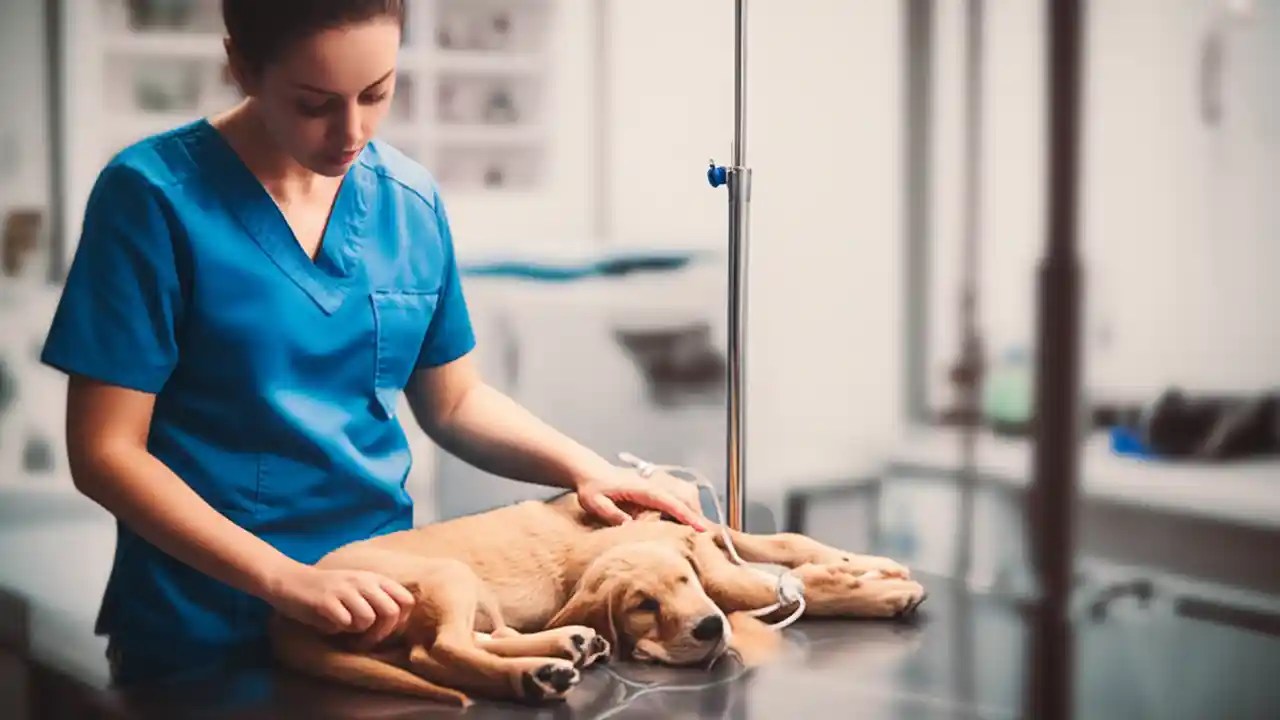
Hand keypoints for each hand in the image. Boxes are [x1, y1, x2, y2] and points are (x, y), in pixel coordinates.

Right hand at [265, 563, 415, 648]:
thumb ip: (378, 600)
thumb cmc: (328, 591)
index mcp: (374, 579)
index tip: (384, 629)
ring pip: (368, 619)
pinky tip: (329, 624)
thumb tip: (397, 627)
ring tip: (346, 631)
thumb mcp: (358, 589)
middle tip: (366, 639)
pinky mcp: (325, 601)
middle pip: (391, 612)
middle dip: (381, 633)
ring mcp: (344, 590)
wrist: (290, 581)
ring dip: (358, 632)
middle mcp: (362, 581)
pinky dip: (339, 630)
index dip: (400, 621)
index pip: (407, 600)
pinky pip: (344, 623)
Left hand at [576, 466, 708, 530]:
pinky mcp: (657, 487)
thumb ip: (611, 514)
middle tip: (703, 538)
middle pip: (685, 497)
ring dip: (694, 510)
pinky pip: (680, 495)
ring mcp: (658, 484)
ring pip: (686, 494)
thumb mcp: (595, 503)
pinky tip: (685, 522)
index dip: (686, 516)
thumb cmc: (593, 488)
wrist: (591, 472)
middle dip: (696, 516)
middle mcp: (654, 484)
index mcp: (643, 489)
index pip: (670, 502)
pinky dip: (688, 506)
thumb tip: (631, 527)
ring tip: (696, 532)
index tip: (701, 529)